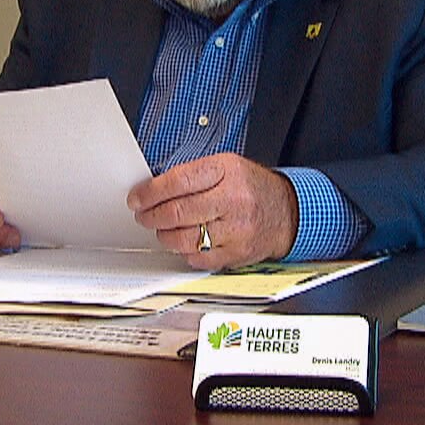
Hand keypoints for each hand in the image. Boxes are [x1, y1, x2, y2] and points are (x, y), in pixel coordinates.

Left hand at [127, 153, 297, 268]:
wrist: (287, 212)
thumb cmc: (252, 188)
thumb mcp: (226, 167)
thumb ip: (193, 175)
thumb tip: (154, 189)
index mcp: (226, 172)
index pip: (178, 181)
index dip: (150, 192)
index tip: (137, 198)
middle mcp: (232, 200)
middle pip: (177, 213)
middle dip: (151, 216)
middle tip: (144, 216)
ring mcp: (236, 230)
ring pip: (184, 239)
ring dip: (165, 235)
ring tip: (163, 229)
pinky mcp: (236, 253)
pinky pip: (198, 258)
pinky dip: (185, 252)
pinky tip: (186, 242)